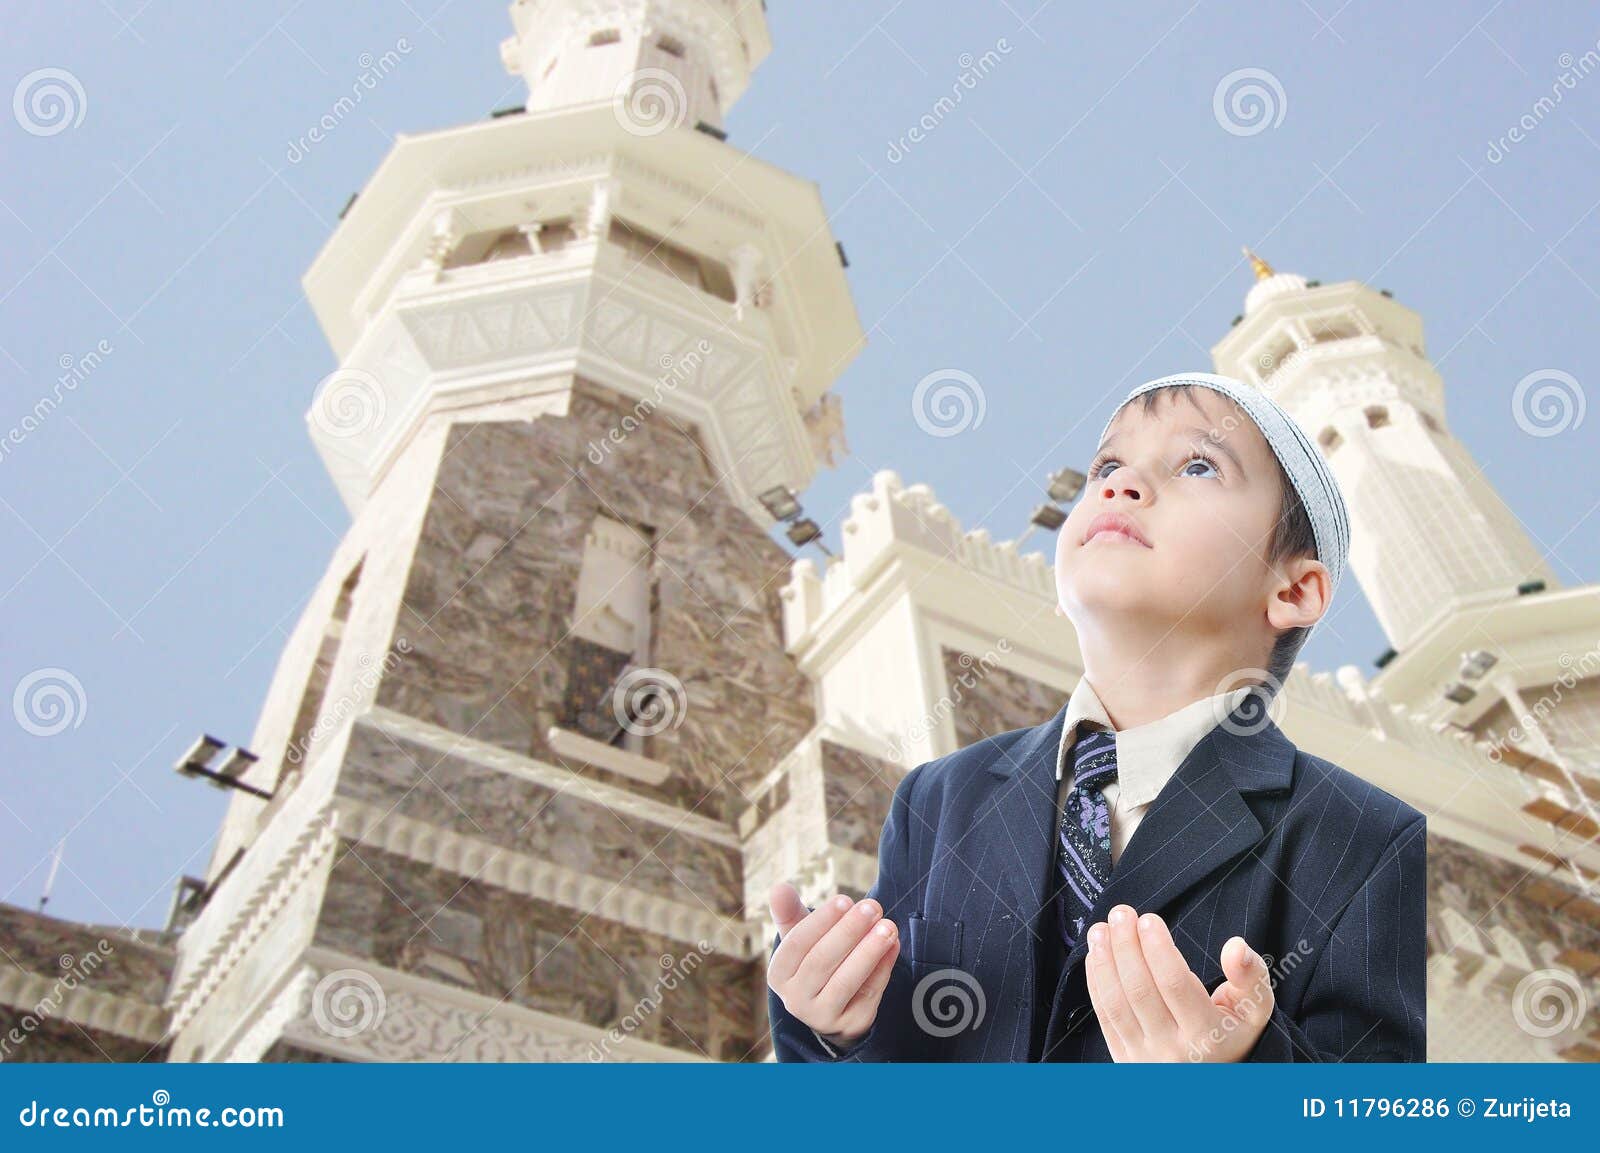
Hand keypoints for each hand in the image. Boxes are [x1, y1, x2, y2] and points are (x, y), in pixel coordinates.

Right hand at [767, 881, 899, 1046]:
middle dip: (849, 931)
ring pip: (847, 981)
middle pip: (822, 962)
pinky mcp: (851, 1025)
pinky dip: (883, 967)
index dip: (822, 921)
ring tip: (888, 926)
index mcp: (779, 975)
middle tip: (872, 906)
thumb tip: (779, 888)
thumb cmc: (814, 960)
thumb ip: (790, 912)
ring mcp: (823, 1017)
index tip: (845, 899)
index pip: (797, 944)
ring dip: (869, 951)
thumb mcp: (801, 937)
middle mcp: (795, 1000)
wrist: (832, 1007)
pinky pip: (869, 993)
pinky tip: (893, 945)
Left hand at [1084, 904, 1273, 1061]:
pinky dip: (1096, 983)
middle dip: (1126, 946)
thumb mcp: (1254, 1009)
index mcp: (1207, 1036)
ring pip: (1116, 1003)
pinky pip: (1104, 1017)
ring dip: (1104, 961)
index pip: (1175, 985)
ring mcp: (1143, 1057)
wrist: (1211, 1081)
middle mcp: (1172, 1050)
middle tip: (1121, 913)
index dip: (1158, 949)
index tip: (1149, 919)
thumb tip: (1235, 946)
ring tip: (1100, 928)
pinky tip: (1095, 955)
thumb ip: (1250, 975)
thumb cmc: (1231, 1034)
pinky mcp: (1123, 1058)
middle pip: (1141, 990)